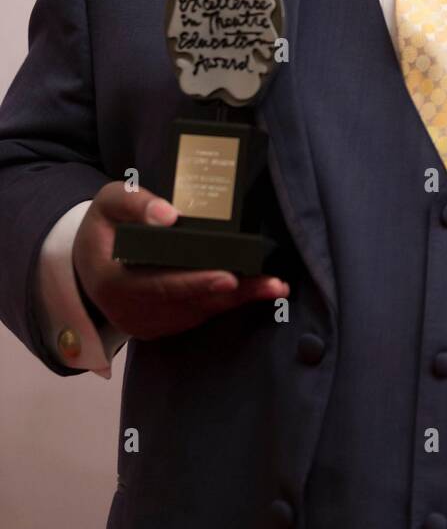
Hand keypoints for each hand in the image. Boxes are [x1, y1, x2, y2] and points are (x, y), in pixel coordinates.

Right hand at [72, 181, 289, 340]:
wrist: (90, 262)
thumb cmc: (105, 226)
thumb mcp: (110, 202)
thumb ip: (134, 203)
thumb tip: (169, 214)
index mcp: (112, 283)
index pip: (159, 286)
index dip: (196, 283)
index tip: (229, 276)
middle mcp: (130, 311)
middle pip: (188, 304)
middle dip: (233, 294)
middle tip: (271, 284)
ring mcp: (146, 323)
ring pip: (198, 313)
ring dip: (238, 300)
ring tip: (274, 287)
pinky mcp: (161, 326)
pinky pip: (198, 315)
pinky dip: (226, 303)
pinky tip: (255, 290)